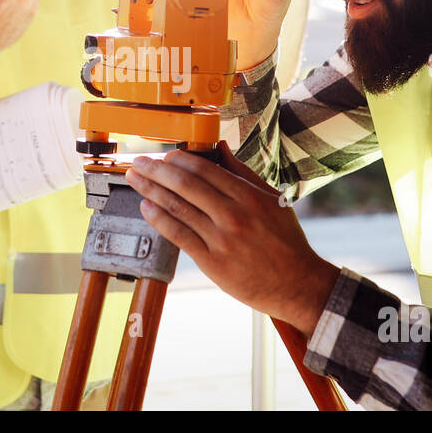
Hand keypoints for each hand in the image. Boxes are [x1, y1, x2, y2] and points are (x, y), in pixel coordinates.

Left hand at [125, 141, 338, 334]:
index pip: (204, 170)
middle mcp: (233, 215)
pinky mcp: (212, 263)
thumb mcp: (272, 199)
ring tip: (135, 180)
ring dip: (151, 191)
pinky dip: (159, 219)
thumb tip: (221, 148)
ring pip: (177, 208)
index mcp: (249, 196)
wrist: (297, 284)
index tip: (164, 155)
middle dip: (156, 170)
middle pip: (185, 185)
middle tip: (138, 163)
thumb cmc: (285, 240)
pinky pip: (179, 236)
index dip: (179, 159)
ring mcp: (221, 240)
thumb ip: (243, 172)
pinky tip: (146, 207)